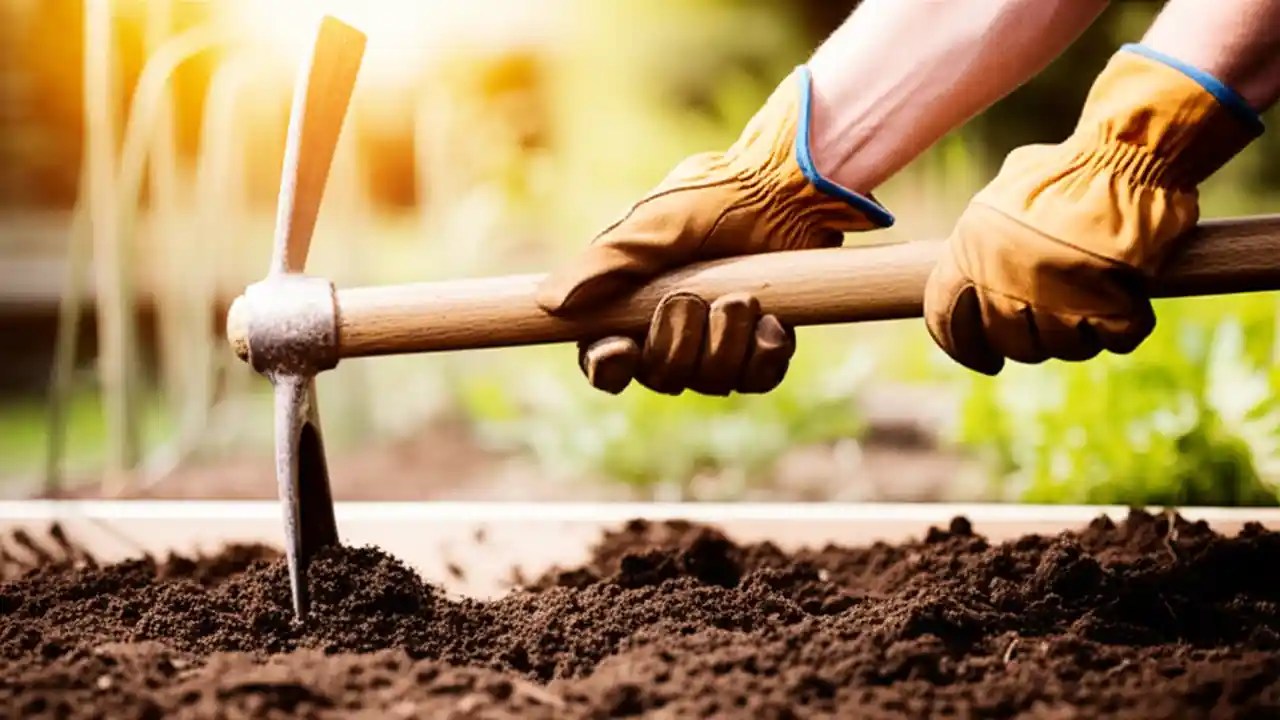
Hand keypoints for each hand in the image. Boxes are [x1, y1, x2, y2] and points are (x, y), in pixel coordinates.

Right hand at [538, 67, 892, 394]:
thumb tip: (548, 303)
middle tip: (693, 297)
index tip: (620, 348)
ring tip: (741, 298)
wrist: (787, 189)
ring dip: (725, 343)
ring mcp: (719, 342)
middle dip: (678, 342)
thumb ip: (602, 267)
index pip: (606, 363)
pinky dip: (762, 352)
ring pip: (712, 382)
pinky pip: (758, 378)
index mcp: (632, 306)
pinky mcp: (763, 345)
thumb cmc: (713, 199)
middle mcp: (672, 332)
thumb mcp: (650, 228)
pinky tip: (770, 318)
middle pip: (662, 377)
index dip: (609, 366)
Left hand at [925, 45, 1262, 375]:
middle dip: (1034, 337)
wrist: (1130, 151)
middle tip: (1059, 316)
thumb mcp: (1008, 191)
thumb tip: (980, 268)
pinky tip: (1129, 299)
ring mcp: (1056, 297)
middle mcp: (1005, 280)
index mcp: (971, 250)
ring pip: (1063, 347)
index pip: (946, 319)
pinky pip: (1114, 339)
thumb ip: (988, 236)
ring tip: (1097, 298)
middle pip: (1010, 342)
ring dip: (1082, 332)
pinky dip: (1124, 326)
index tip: (987, 359)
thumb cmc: (1071, 166)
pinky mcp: (1109, 304)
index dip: (964, 346)